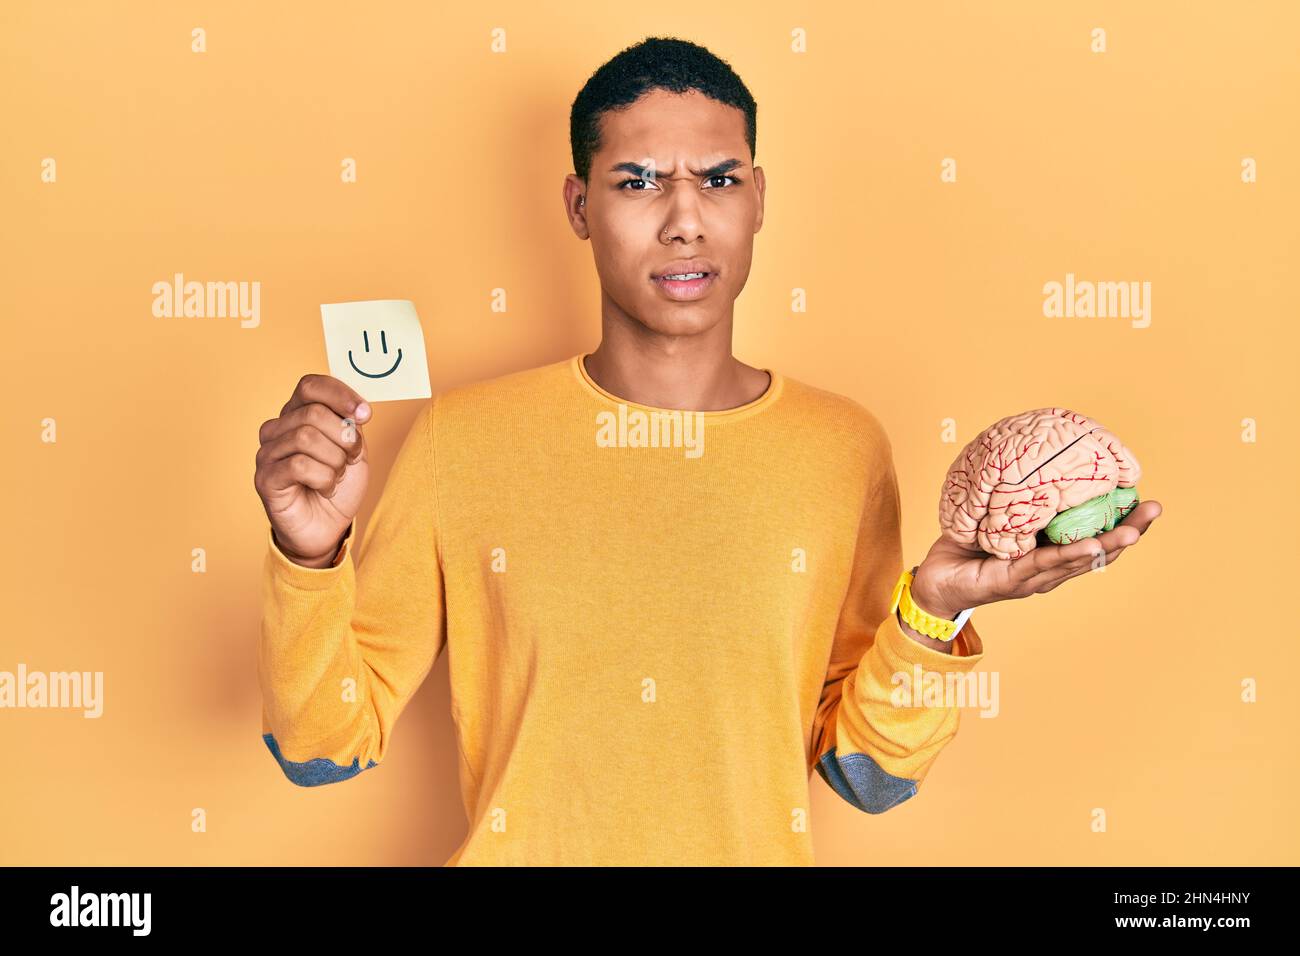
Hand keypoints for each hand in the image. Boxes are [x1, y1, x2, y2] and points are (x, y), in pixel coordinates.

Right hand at [253, 374, 372, 567]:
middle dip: (344, 438)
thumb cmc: (337, 486)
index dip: (340, 395)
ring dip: (334, 461)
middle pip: (313, 413)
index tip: (365, 414)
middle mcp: (277, 429)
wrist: (328, 527)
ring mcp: (267, 453)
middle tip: (350, 459)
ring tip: (336, 476)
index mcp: (297, 415)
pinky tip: (324, 487)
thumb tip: (357, 411)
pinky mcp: (265, 478)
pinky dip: (323, 478)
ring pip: (306, 438)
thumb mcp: (353, 450)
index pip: (311, 386)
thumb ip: (351, 425)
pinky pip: (299, 465)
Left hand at [909, 500, 1163, 617]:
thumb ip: (1019, 499)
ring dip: (1107, 545)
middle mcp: (1048, 570)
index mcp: (1049, 554)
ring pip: (1077, 561)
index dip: (1122, 521)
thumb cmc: (966, 547)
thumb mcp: (998, 518)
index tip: (1147, 499)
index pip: (1094, 537)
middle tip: (1155, 508)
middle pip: (1097, 551)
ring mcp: (1033, 579)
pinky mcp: (1012, 581)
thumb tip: (1035, 460)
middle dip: (1129, 531)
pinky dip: (1068, 556)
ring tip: (1132, 531)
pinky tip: (1088, 546)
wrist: (934, 581)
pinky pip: (1042, 564)